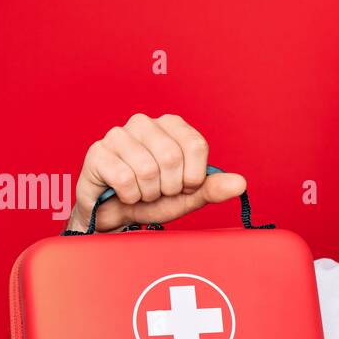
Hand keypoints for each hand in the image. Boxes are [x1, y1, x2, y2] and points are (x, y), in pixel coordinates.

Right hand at [64, 113, 246, 232]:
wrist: (117, 216)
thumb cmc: (153, 199)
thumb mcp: (189, 196)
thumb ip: (214, 188)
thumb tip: (241, 183)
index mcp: (171, 126)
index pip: (195, 145)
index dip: (192, 175)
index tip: (183, 184)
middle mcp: (144, 123)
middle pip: (172, 157)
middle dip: (170, 186)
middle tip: (160, 190)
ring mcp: (118, 135)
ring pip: (148, 169)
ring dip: (148, 193)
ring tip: (142, 191)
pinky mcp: (98, 152)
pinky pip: (125, 178)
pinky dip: (130, 195)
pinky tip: (124, 192)